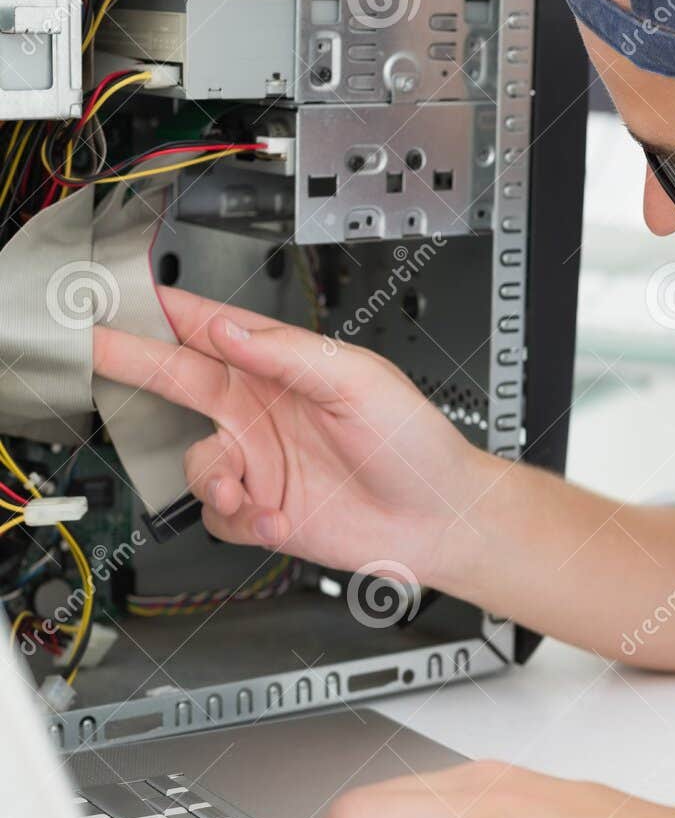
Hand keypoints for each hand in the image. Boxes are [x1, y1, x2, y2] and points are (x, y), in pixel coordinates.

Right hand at [93, 287, 489, 583]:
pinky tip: (278, 520)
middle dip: (130, 362)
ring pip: (194, 463)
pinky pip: (219, 514)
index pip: (209, 328)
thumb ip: (288, 353)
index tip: (118, 296)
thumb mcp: (358, 380)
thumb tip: (229, 327)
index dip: (162, 311)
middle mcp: (260, 411)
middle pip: (176, 381)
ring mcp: (259, 462)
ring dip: (213, 478)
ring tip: (244, 490)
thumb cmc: (415, 443)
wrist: (440, 518)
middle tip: (91, 348)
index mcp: (280, 367)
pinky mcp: (261, 510)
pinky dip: (241, 520)